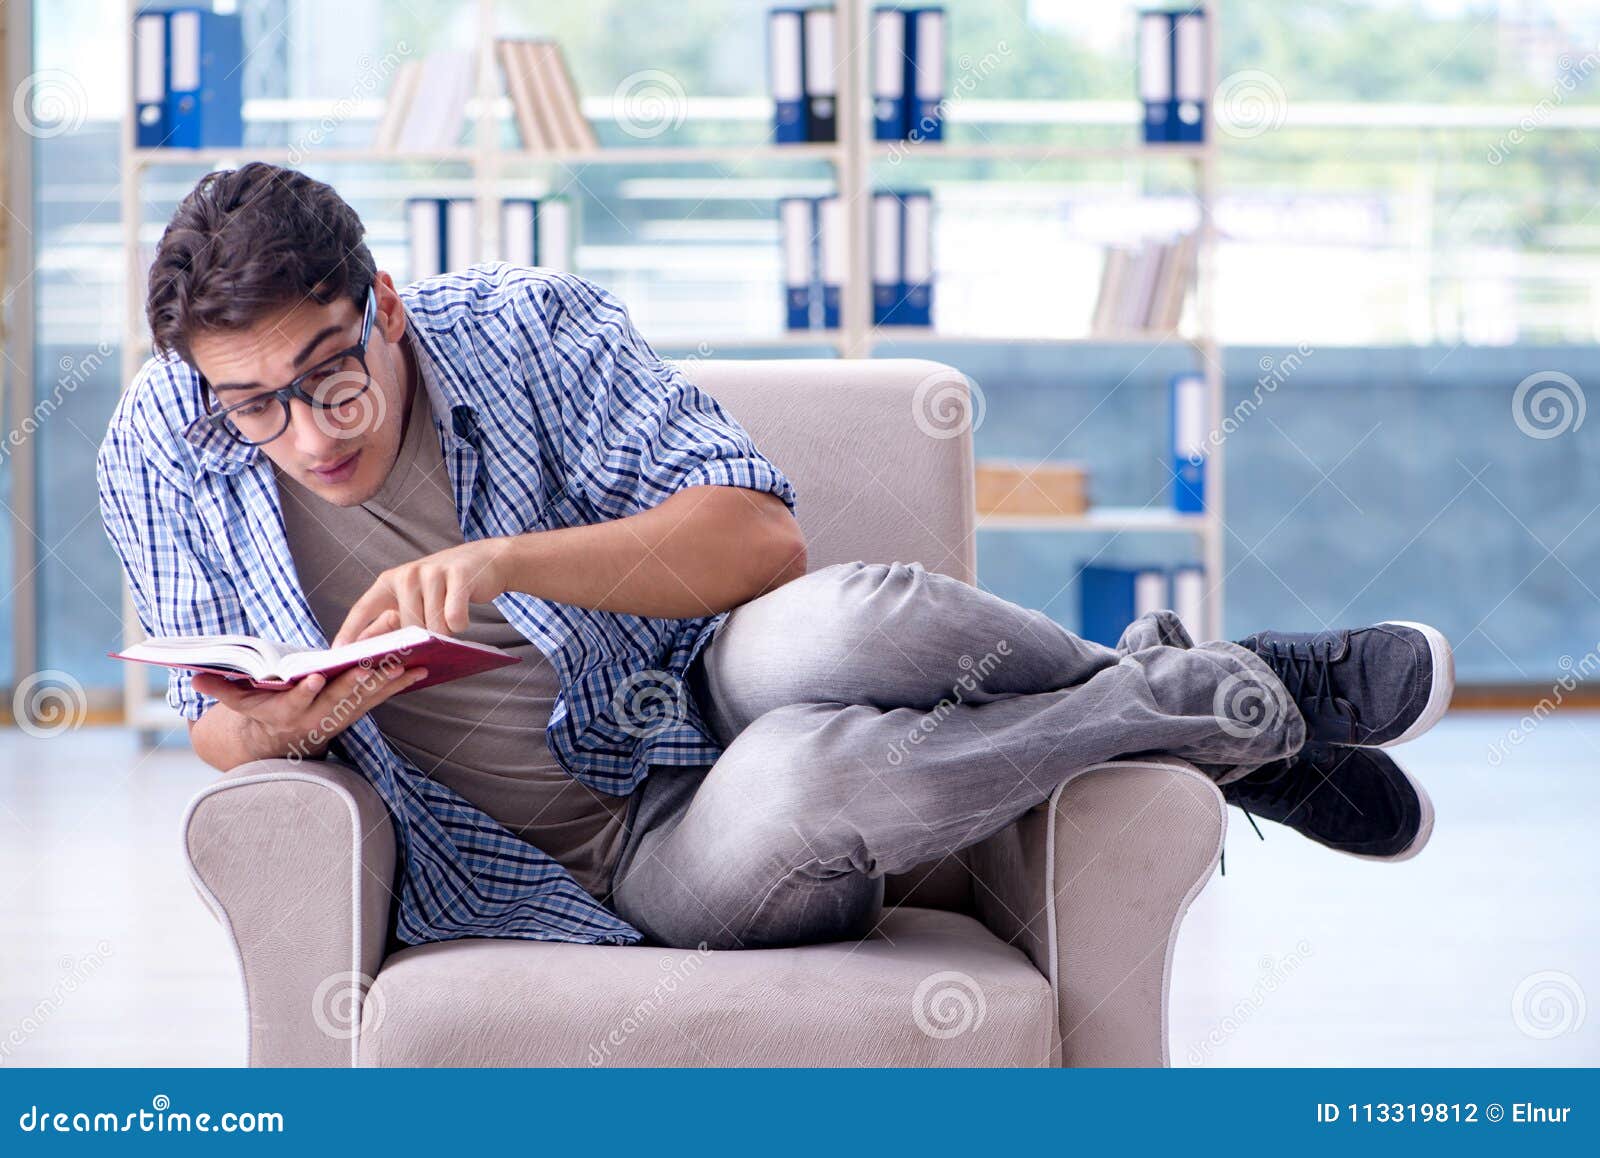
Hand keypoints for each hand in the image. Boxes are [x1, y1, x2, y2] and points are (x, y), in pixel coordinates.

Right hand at [193, 610, 426, 758]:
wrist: (280, 743)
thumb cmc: (258, 711)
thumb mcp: (236, 702)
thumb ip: (220, 688)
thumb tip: (193, 678)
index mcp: (286, 711)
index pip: (296, 702)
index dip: (305, 691)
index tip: (316, 677)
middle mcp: (316, 717)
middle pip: (340, 694)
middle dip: (359, 674)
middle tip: (377, 657)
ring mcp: (339, 716)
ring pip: (366, 695)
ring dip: (388, 677)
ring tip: (411, 658)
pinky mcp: (356, 711)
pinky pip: (379, 697)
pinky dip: (398, 683)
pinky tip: (420, 668)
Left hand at [332, 538, 509, 646]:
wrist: (486, 562)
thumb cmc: (445, 587)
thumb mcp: (413, 599)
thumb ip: (390, 622)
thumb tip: (367, 650)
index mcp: (390, 581)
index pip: (363, 608)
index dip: (349, 632)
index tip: (338, 653)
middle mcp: (407, 574)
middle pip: (408, 628)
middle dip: (423, 639)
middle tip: (435, 633)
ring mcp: (432, 573)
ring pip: (433, 627)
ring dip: (446, 632)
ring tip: (451, 615)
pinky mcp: (458, 576)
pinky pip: (454, 619)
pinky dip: (461, 624)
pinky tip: (462, 612)